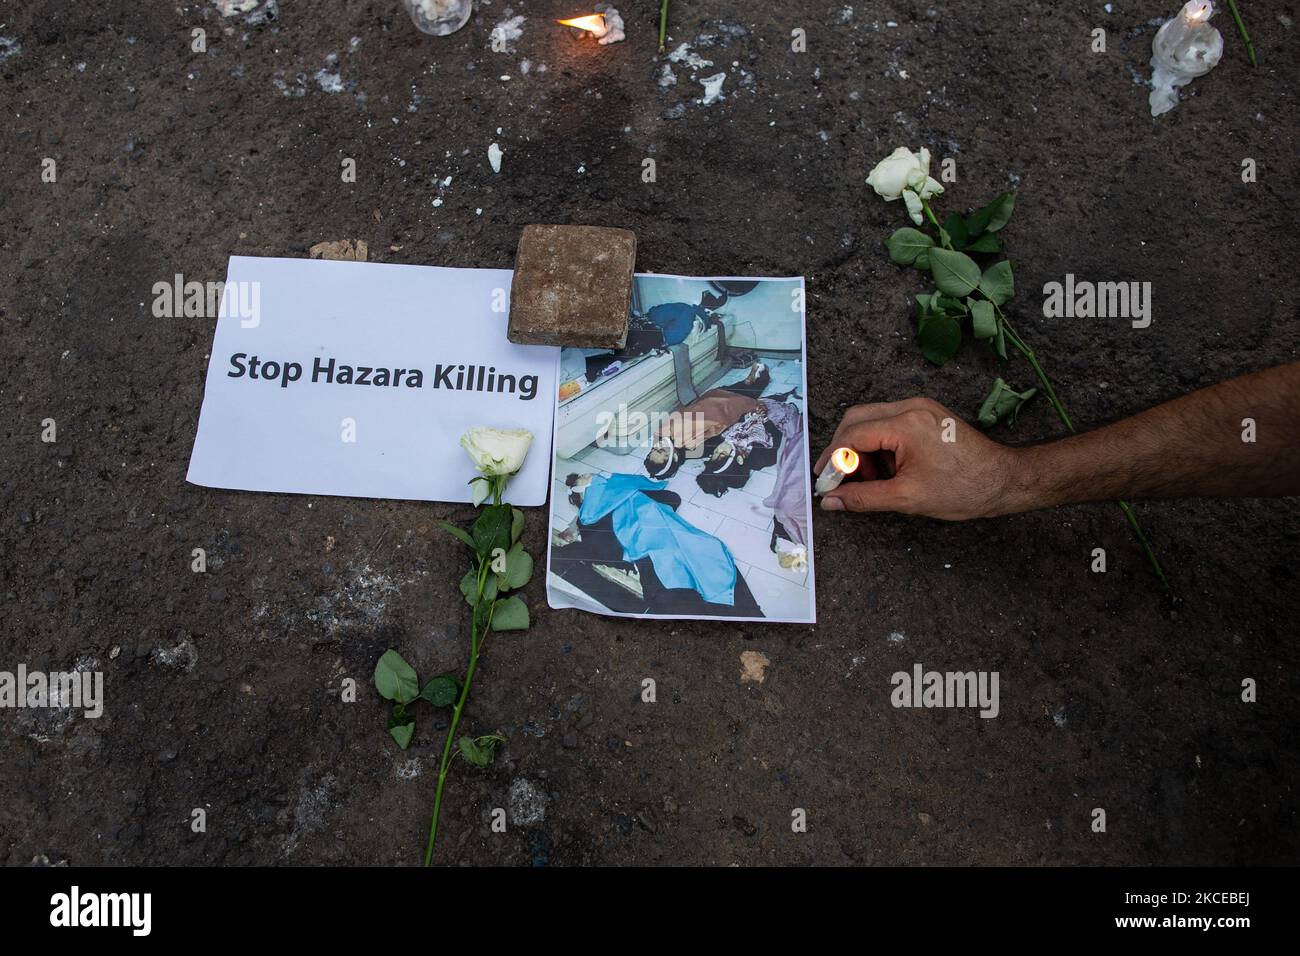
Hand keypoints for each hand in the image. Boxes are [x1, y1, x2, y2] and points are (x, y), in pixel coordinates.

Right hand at [814, 398, 1017, 519]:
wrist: (1003, 481)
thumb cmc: (964, 488)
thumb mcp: (907, 498)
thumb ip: (863, 498)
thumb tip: (832, 501)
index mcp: (906, 424)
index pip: (852, 435)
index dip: (833, 460)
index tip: (824, 482)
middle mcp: (911, 407)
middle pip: (856, 419)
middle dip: (842, 450)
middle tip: (839, 479)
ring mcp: (920, 408)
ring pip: (871, 419)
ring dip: (861, 449)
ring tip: (871, 480)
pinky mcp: (926, 414)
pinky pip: (889, 423)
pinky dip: (879, 445)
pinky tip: (886, 470)